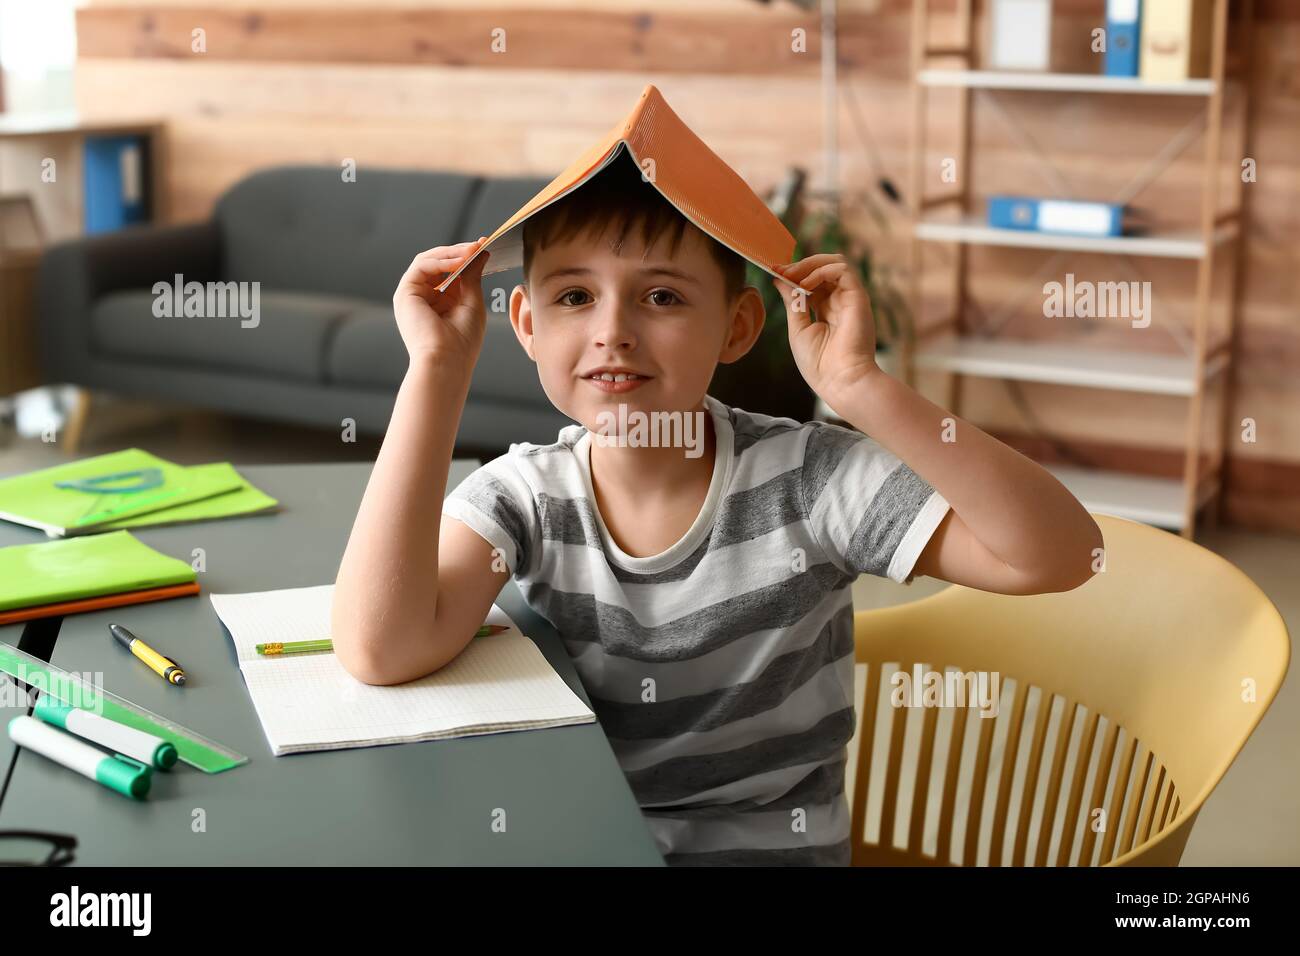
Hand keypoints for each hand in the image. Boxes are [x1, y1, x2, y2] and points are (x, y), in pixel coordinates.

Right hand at [392, 238, 490, 365]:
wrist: (447, 361)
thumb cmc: (462, 341)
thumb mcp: (472, 302)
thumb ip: (472, 276)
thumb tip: (479, 253)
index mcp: (441, 302)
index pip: (451, 272)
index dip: (466, 258)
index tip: (484, 246)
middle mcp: (425, 297)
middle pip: (439, 263)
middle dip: (459, 252)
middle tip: (478, 244)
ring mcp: (413, 295)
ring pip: (429, 260)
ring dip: (451, 253)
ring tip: (470, 250)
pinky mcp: (405, 293)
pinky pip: (422, 266)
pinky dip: (441, 261)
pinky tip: (458, 261)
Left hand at [771, 254, 882, 401]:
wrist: (841, 382)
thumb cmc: (820, 364)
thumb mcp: (798, 328)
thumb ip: (792, 302)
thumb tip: (779, 279)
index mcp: (826, 311)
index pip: (811, 282)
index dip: (793, 274)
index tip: (774, 271)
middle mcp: (839, 302)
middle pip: (823, 268)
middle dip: (800, 266)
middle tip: (780, 270)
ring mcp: (850, 299)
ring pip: (835, 263)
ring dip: (810, 264)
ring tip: (792, 275)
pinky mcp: (858, 298)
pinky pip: (843, 270)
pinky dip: (821, 271)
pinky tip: (806, 284)